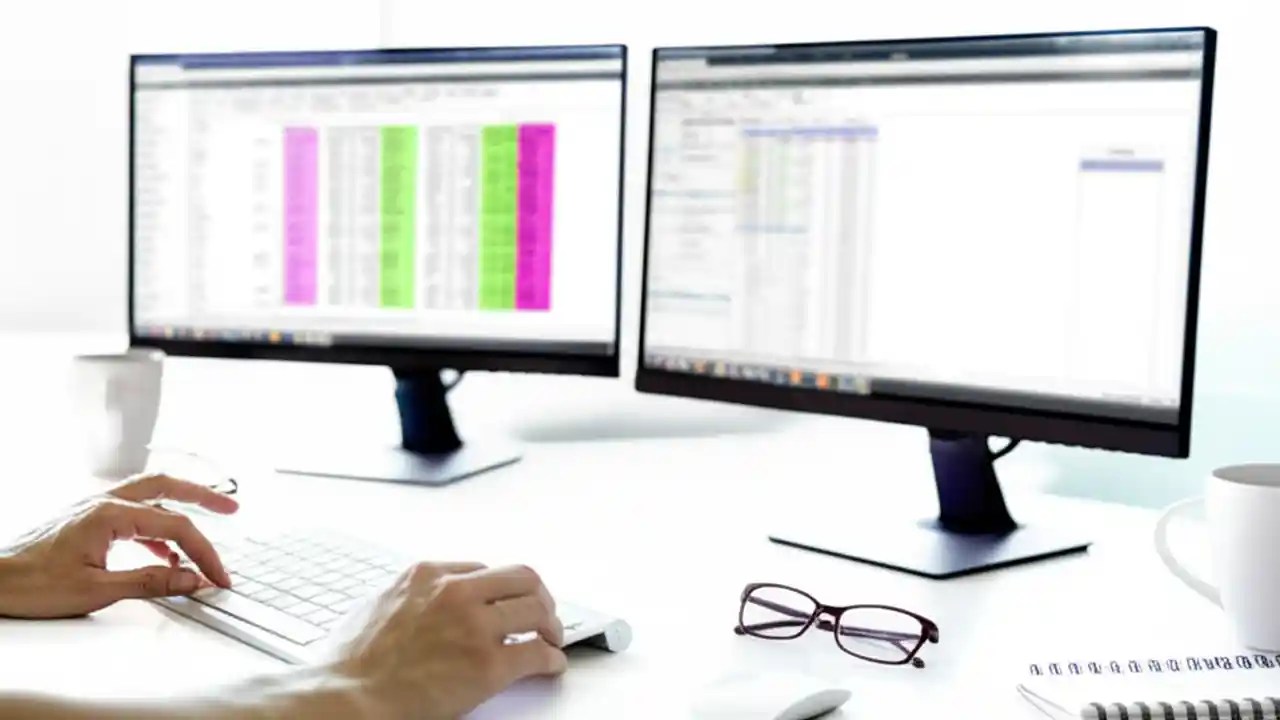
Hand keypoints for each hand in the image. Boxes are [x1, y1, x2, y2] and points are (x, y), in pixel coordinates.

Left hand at [0, 473, 237, 617]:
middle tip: (231, 506)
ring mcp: (93, 508)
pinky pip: (132, 513)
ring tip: (203, 526)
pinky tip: (161, 553)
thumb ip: (150, 582)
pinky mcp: (85, 520)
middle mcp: (103, 503)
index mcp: (110, 515)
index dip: (205, 552)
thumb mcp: (96, 590)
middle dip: (203, 495)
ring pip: (149, 494)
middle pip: (166, 486)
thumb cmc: (31, 584)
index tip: (219, 577)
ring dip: (180, 505)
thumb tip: (192, 579)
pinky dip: (155, 527)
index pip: (176, 526)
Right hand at [325, 562, 566, 719]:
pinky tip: (551, 665)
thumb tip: (414, 602)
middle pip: (522, 578)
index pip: (482, 570)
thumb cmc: (348, 664)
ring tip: (552, 639)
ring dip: (551, 626)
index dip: (500, 590)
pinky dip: (552, 659)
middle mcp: (455, 592)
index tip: (507, 602)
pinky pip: (537, 654)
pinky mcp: (489, 664)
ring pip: (537, 610)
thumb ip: (405, 597)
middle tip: (543, 616)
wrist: (347, 698)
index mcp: (426, 575)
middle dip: (538, 597)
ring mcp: (475, 626)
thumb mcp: (374, 605)